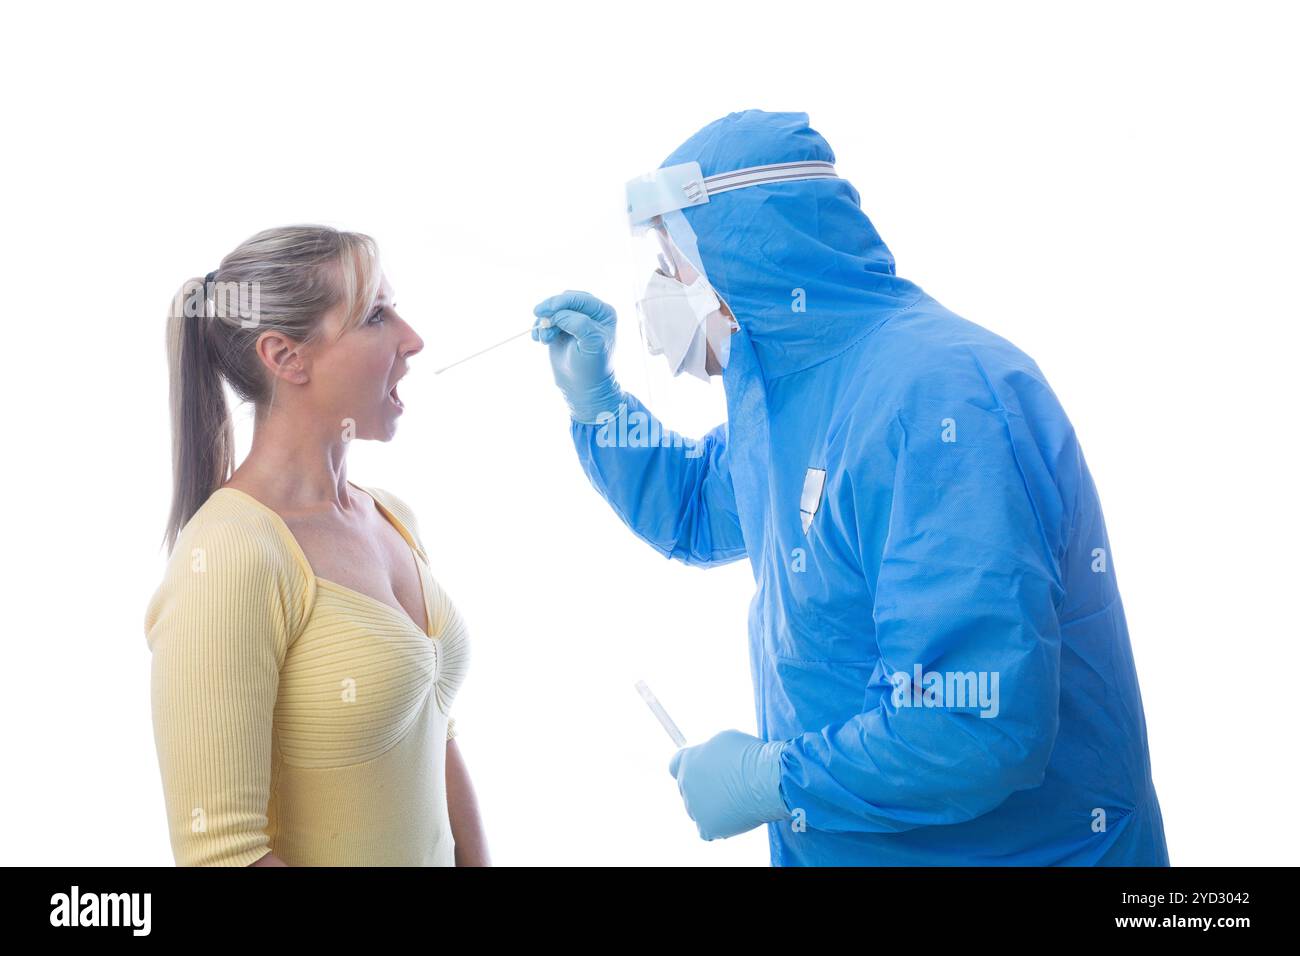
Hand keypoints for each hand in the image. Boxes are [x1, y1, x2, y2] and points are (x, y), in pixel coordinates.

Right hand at [532, 290, 624, 423]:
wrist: (583, 388)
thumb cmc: (592, 367)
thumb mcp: (591, 343)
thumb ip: (578, 324)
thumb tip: (557, 313)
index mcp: (604, 313)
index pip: (580, 299)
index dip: (561, 302)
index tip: (544, 312)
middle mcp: (591, 313)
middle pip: (565, 300)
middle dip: (551, 311)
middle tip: (539, 321)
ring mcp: (575, 319)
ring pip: (554, 309)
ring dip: (545, 322)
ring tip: (544, 340)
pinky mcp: (561, 328)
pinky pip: (547, 319)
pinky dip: (540, 327)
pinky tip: (538, 340)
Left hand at [668, 729, 789, 839]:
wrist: (768, 780)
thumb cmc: (750, 756)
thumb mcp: (724, 740)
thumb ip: (708, 752)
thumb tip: (708, 761)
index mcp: (687, 761)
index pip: (675, 765)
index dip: (689, 767)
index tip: (701, 770)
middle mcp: (686, 785)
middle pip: (687, 789)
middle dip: (702, 787)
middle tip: (725, 786)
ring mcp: (694, 808)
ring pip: (699, 810)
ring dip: (712, 806)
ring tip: (737, 798)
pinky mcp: (707, 827)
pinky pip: (707, 829)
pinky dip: (719, 825)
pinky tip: (734, 815)